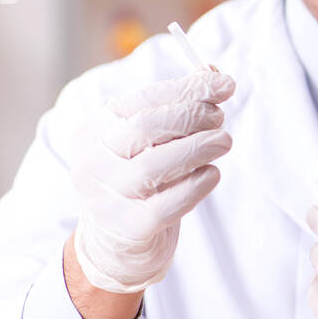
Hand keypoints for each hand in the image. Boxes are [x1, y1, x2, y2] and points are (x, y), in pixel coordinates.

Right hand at [69, 68, 234, 292]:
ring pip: (154, 166)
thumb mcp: (150, 142)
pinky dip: (196, 186)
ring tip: (223, 141)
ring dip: (198, 148)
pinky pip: (167, 204)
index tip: (225, 83)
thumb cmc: (139, 181)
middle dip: (191, 117)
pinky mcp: (129, 228)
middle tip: (220, 118)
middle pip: (144, 128)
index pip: (143, 100)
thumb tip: (215, 74)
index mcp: (93, 130)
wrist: (117, 244)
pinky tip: (212, 174)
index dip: (188, 89)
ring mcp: (106, 198)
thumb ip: (177, 107)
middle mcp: (92, 162)